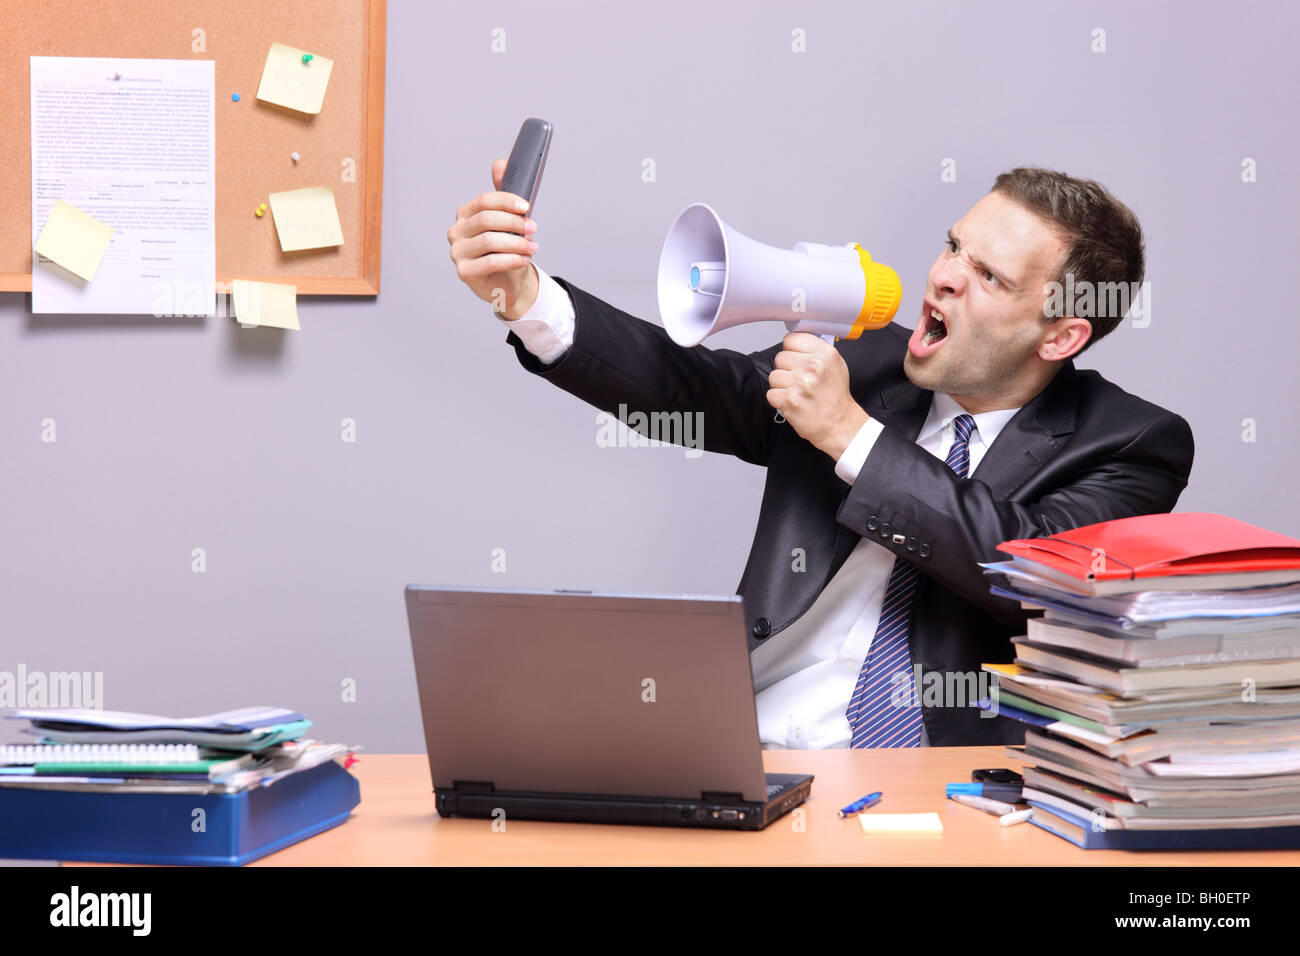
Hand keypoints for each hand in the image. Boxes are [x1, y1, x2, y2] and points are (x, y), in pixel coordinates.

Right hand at [446, 158, 539, 318]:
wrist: (508, 284)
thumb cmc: (507, 251)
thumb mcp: (509, 222)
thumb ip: (504, 196)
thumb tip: (500, 163)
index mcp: (466, 215)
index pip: (483, 201)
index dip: (506, 201)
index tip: (526, 207)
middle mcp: (457, 232)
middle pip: (486, 219)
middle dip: (513, 222)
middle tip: (532, 228)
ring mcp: (458, 252)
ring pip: (489, 240)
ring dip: (516, 243)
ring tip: (532, 247)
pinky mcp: (464, 272)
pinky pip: (490, 261)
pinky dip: (512, 259)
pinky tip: (524, 259)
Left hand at [766, 333, 870, 459]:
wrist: (840, 425)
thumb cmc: (835, 398)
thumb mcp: (835, 365)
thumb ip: (816, 351)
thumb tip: (795, 342)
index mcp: (825, 353)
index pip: (791, 339)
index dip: (791, 351)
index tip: (797, 360)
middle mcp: (814, 365)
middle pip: (780, 357)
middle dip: (786, 370)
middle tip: (801, 382)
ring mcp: (801, 382)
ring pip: (773, 376)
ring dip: (782, 386)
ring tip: (798, 394)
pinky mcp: (790, 399)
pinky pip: (771, 394)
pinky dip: (779, 401)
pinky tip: (794, 403)